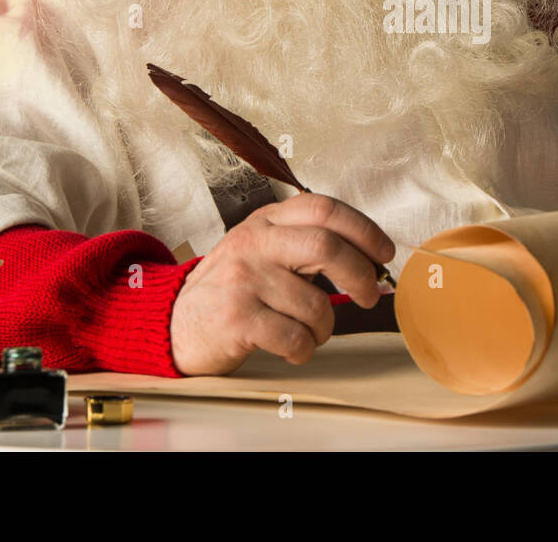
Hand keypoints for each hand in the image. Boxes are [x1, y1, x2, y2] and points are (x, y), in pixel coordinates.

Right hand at [169, 192, 395, 375]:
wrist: (174, 322)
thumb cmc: (233, 288)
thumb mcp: (262, 249)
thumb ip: (304, 243)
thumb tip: (369, 258)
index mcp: (266, 221)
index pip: (323, 208)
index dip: (363, 229)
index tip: (383, 252)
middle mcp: (253, 244)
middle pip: (326, 247)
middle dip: (360, 276)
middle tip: (370, 296)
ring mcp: (243, 280)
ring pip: (315, 304)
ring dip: (325, 327)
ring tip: (312, 331)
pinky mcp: (236, 319)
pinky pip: (294, 337)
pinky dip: (305, 349)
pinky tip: (293, 347)